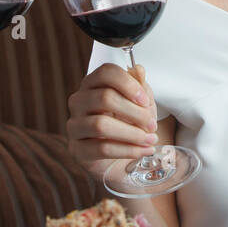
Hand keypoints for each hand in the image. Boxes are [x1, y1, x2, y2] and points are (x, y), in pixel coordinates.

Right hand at [66, 62, 158, 181]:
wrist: (118, 156)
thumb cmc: (127, 123)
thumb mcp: (139, 103)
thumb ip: (139, 87)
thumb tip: (139, 70)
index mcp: (93, 84)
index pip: (105, 72)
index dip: (128, 84)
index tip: (145, 100)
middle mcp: (79, 101)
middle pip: (104, 98)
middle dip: (135, 113)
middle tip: (152, 125)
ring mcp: (75, 125)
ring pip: (101, 124)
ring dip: (132, 133)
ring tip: (150, 139)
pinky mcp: (78, 149)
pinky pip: (102, 148)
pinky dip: (128, 150)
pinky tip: (143, 150)